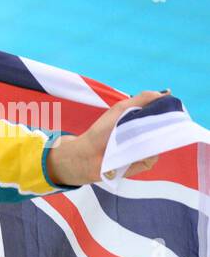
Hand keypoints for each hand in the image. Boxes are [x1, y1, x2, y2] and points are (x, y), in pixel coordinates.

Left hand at [45, 89, 166, 186]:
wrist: (87, 154)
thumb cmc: (101, 131)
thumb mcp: (121, 109)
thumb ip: (142, 98)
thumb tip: (166, 93)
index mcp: (145, 121)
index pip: (165, 115)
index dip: (168, 111)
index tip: (168, 107)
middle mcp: (149, 135)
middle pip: (168, 129)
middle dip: (164, 124)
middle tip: (152, 122)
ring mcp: (148, 149)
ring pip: (162, 143)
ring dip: (150, 139)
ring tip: (132, 138)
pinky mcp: (144, 163)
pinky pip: (153, 157)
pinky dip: (144, 153)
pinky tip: (132, 151)